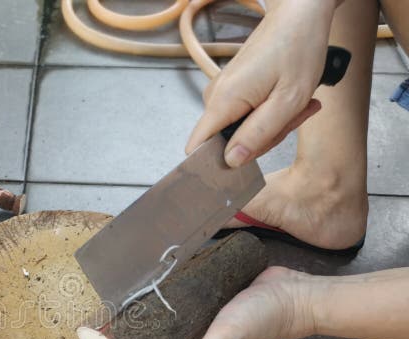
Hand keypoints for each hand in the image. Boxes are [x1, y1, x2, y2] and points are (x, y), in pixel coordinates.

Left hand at [86, 266, 316, 338]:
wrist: (292, 294)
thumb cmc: (260, 320)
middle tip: (89, 336)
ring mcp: (192, 322)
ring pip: (153, 328)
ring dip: (129, 325)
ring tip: (104, 316)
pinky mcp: (198, 300)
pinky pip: (168, 305)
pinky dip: (149, 304)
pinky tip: (134, 294)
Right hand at [186, 0, 336, 166]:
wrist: (301, 13)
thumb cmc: (298, 48)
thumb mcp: (287, 100)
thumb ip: (258, 135)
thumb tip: (230, 161)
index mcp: (223, 101)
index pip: (198, 149)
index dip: (217, 163)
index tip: (247, 161)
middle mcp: (215, 97)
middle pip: (225, 143)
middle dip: (261, 140)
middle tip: (292, 118)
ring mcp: (222, 92)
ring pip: (239, 130)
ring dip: (270, 126)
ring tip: (296, 104)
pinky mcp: (232, 89)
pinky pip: (244, 116)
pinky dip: (268, 114)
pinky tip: (287, 100)